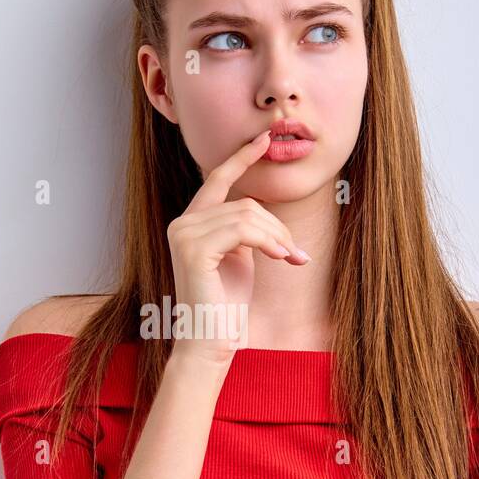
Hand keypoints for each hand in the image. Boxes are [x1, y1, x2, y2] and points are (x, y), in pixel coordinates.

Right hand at [166, 128, 310, 363]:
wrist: (209, 341)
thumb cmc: (226, 304)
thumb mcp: (238, 258)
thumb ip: (243, 230)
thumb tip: (266, 214)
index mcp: (191, 222)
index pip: (217, 179)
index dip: (242, 157)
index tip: (265, 137)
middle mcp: (182, 223)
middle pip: (245, 203)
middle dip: (277, 227)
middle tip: (296, 253)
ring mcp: (184, 234)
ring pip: (248, 216)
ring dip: (277, 238)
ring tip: (290, 259)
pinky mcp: (194, 249)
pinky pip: (243, 230)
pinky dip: (268, 242)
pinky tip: (281, 259)